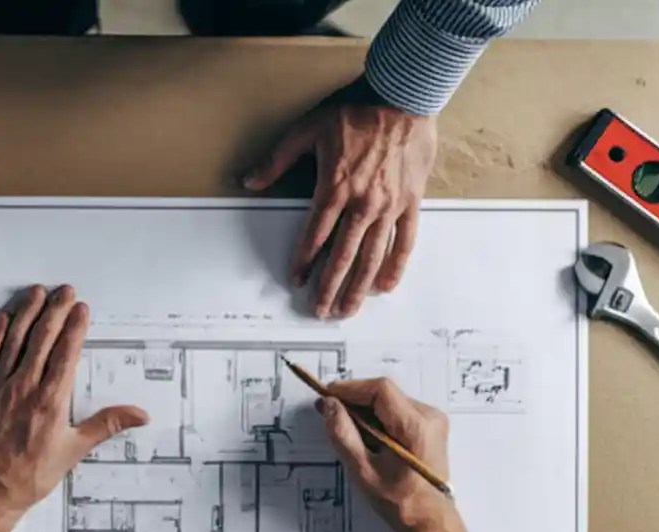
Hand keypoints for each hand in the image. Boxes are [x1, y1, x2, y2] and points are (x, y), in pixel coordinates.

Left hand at [0, 285, 149, 531]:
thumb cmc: (28, 476)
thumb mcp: (74, 451)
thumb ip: (106, 425)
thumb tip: (139, 415)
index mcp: (50, 400)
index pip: (66, 352)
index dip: (75, 326)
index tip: (81, 308)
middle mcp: (24, 388)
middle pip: (42, 339)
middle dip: (55, 310)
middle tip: (64, 290)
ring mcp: (0, 388)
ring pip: (15, 341)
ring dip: (27, 314)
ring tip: (36, 293)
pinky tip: (4, 319)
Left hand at [244, 78, 436, 318]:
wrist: (403, 95)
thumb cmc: (355, 109)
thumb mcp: (306, 129)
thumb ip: (276, 159)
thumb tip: (248, 180)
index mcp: (334, 187)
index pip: (314, 235)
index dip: (303, 261)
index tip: (296, 280)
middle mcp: (362, 203)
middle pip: (343, 256)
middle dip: (330, 287)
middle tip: (321, 310)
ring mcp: (389, 205)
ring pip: (372, 255)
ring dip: (359, 286)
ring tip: (348, 309)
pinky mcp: (410, 201)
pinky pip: (404, 240)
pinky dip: (395, 265)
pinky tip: (385, 285)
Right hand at [315, 377, 449, 531]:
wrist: (430, 520)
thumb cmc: (399, 501)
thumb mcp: (363, 470)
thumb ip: (343, 434)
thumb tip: (328, 405)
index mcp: (415, 426)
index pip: (380, 389)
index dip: (350, 388)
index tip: (326, 396)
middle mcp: (429, 416)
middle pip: (385, 393)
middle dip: (355, 399)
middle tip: (328, 411)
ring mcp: (432, 420)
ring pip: (390, 400)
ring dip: (365, 408)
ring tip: (344, 426)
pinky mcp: (429, 426)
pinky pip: (398, 410)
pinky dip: (377, 416)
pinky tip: (365, 433)